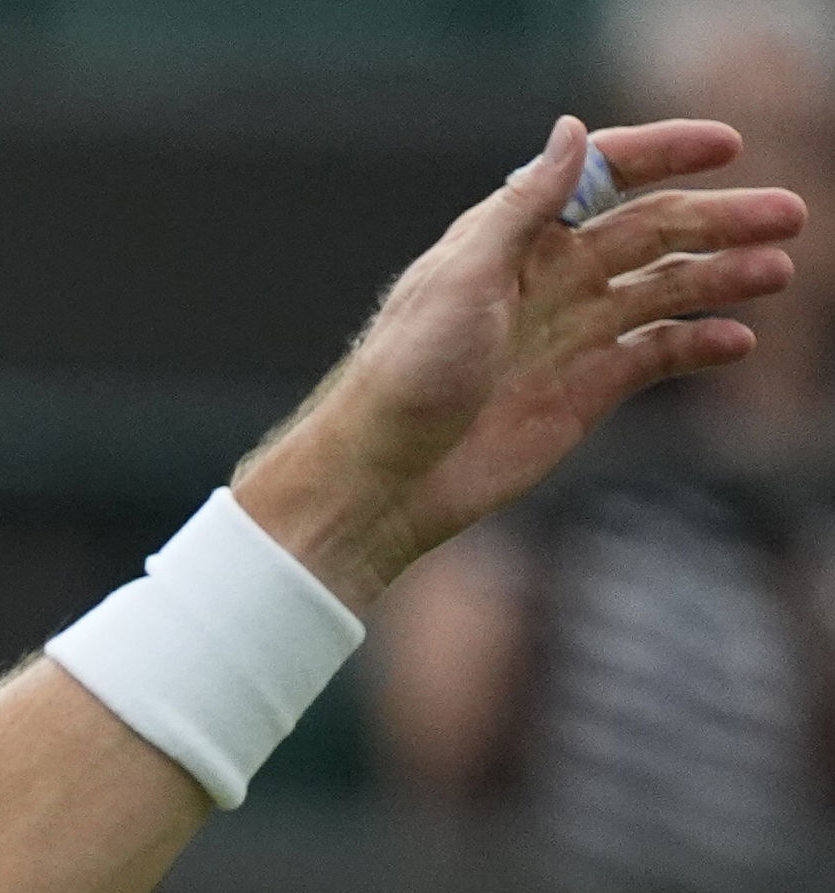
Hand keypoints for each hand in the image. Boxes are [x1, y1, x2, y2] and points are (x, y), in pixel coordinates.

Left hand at [236, 116, 805, 607]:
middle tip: (789, 215)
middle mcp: (547, 279)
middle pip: (651, 231)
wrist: (382, 481)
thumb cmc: (405, 377)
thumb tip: (571, 132)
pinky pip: (655, 356)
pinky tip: (737, 341)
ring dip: (723, 277)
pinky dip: (698, 345)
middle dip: (720, 219)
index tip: (726, 145)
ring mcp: (568, 335)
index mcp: (512, 240)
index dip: (662, 154)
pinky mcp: (582, 392)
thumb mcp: (462, 279)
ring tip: (779, 271)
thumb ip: (522, 208)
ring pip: (664, 290)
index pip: (602, 176)